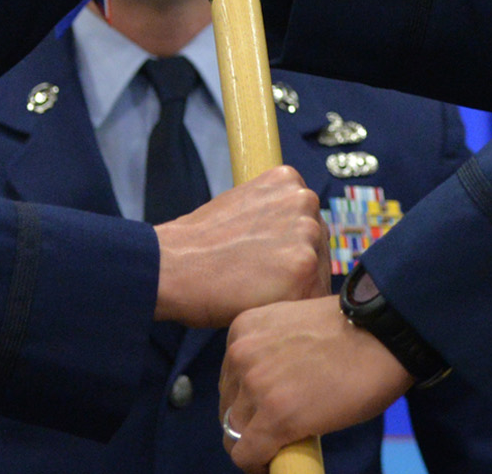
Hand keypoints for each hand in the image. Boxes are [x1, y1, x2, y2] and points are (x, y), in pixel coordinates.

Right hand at [154, 165, 325, 327]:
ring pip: (319, 276)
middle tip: (259, 280)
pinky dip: (290, 310)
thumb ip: (274, 215)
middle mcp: (304, 199)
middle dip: (297, 270)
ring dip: (296, 291)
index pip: (308, 224)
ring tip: (258, 291)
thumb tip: (295, 239)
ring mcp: (306, 233)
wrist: (172, 266)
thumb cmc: (199, 244)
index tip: (266, 264)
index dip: (289, 251)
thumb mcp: (242, 207)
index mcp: (288, 180)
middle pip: (319, 248)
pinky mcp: (304, 267)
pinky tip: (262, 304)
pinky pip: (311, 300)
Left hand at [218, 295, 414, 469]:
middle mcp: (241, 355)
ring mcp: (256, 386)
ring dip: (256, 445)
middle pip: (228, 408)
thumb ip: (273, 353)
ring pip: (234, 434)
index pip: (229, 381)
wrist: (383, 334)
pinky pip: (247, 455)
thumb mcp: (294, 330)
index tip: (263, 415)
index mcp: (244, 330)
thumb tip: (272, 390)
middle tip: (275, 435)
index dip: (246, 403)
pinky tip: (273, 467)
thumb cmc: (354, 331)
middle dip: (249, 425)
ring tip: (281, 449)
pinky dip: (258, 467)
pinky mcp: (274, 418)